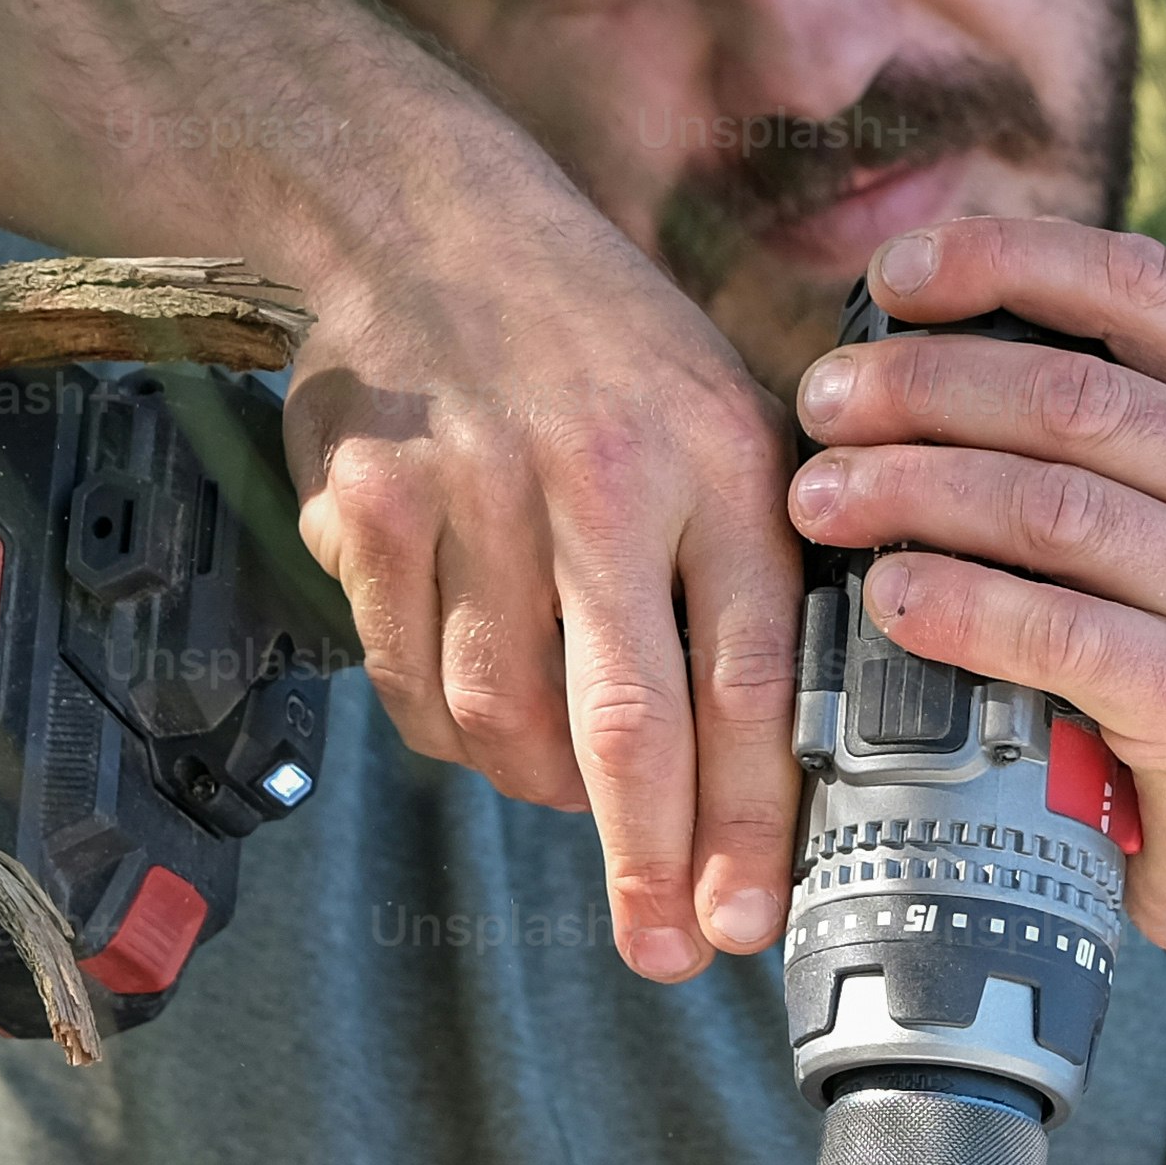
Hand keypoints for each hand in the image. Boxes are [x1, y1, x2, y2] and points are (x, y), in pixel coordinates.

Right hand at [271, 101, 805, 979]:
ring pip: (503, 716)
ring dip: (540, 786)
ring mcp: (477, 487)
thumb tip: (796, 765)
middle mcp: (605, 474)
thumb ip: (760, 566)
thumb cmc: (604, 344)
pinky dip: (447, 724)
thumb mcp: (725, 415)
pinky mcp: (369, 502)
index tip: (750, 918)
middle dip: (647, 863)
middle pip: (624, 722)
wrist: (422, 211)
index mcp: (720, 455)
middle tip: (665, 953)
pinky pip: (408, 678)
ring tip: (570, 789)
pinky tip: (481, 707)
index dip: (751, 816)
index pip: (751, 674)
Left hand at [782, 216, 1165, 982]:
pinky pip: (1053, 630)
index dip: (1005, 258)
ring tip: (820, 495)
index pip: (1144, 284)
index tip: (893, 274)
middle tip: (821, 403)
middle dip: (921, 385)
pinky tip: (885, 593)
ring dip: (909, 489)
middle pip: (1073, 397)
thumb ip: (1136, 411)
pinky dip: (953, 603)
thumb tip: (940, 321)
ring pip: (1049, 507)